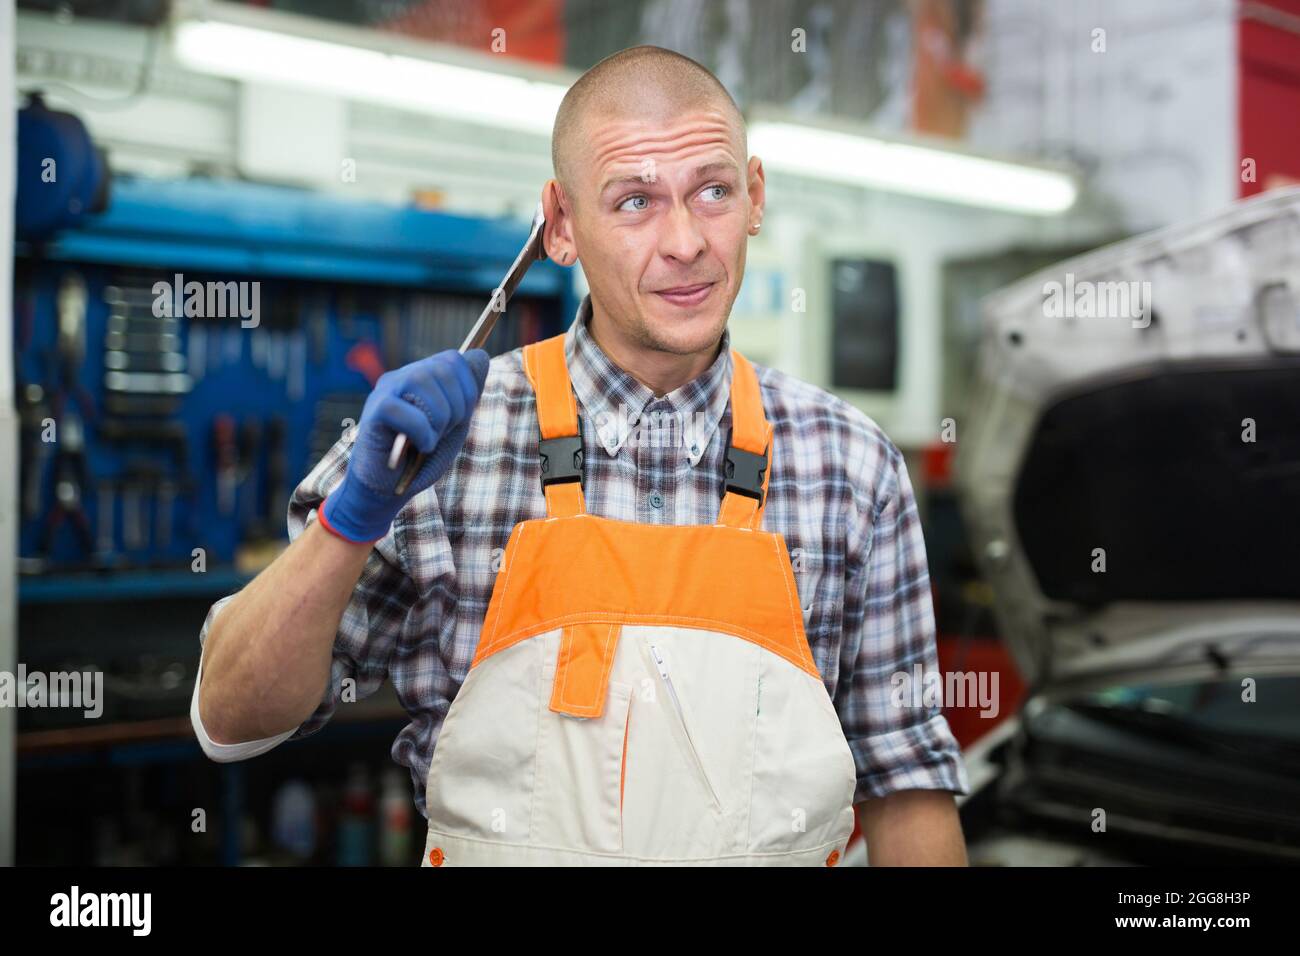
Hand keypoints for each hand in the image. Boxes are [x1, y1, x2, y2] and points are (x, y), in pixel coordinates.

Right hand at [321, 349, 489, 542]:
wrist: (387, 488)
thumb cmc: (420, 457)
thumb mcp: (454, 424)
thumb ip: (468, 392)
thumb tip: (481, 355)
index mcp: (421, 376)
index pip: (455, 359)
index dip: (467, 391)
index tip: (457, 419)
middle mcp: (402, 376)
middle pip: (444, 368)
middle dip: (456, 407)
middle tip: (441, 433)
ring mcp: (386, 390)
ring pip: (424, 382)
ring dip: (438, 421)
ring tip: (427, 441)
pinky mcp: (375, 410)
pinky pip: (408, 412)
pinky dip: (422, 435)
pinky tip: (417, 448)